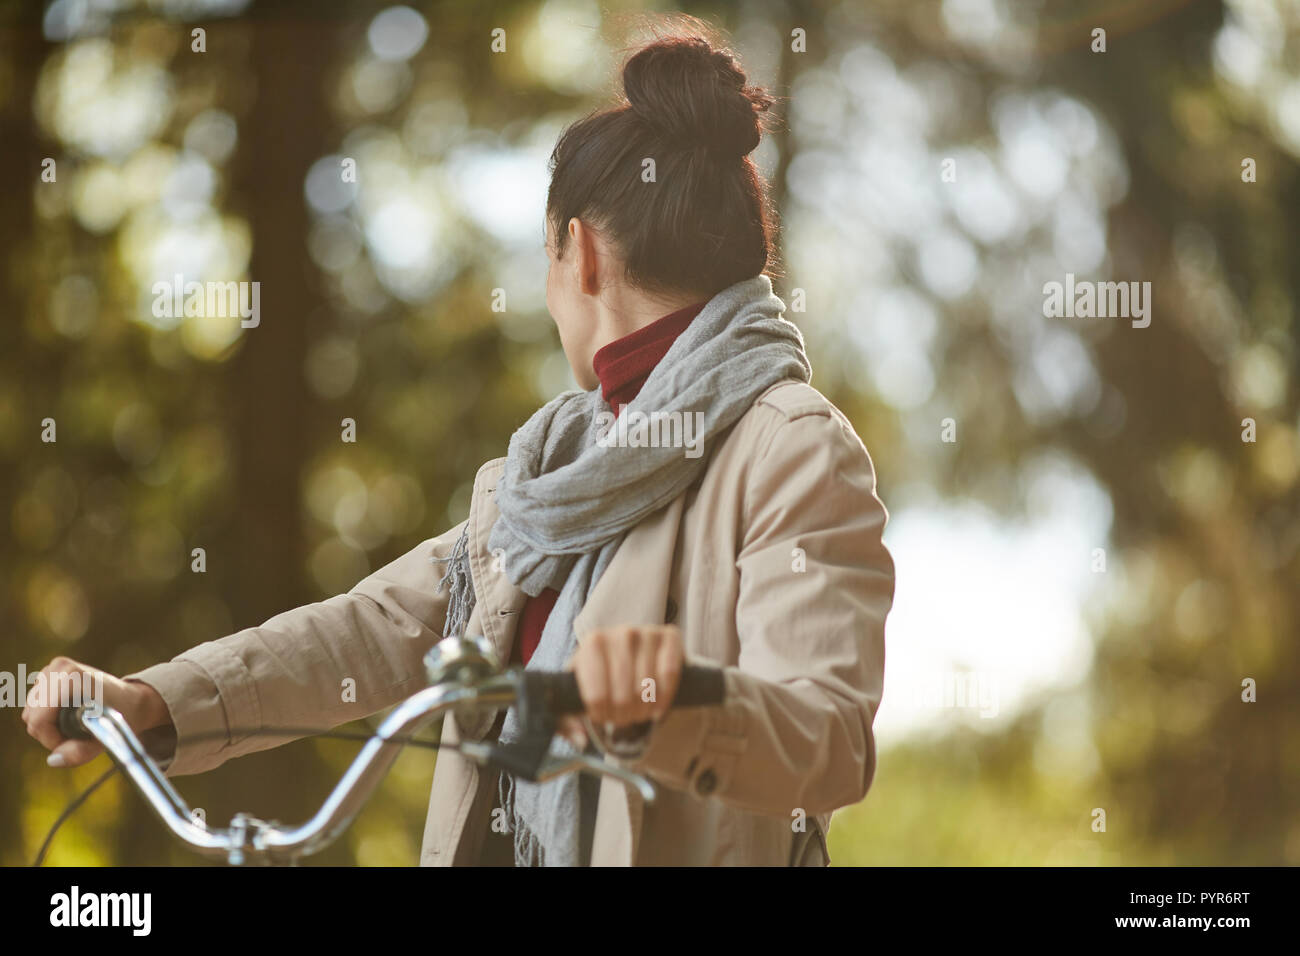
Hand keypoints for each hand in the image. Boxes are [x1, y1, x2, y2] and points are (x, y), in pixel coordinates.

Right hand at [21, 656, 170, 768]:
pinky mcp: (50, 671)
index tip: (73, 740)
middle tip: (76, 732)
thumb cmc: (121, 716)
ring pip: (30, 711)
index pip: (38, 720)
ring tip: (74, 722)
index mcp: (70, 678)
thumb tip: (53, 760)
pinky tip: (68, 712)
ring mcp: (53, 667)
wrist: (131, 698)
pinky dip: (47, 713)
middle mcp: (59, 668)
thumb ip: (79, 752)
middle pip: (31, 716)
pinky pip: (34, 703)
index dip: (51, 738)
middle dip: (49, 731)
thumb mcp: (104, 738)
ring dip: (48, 723)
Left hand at [559, 625, 683, 748]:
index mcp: (593, 644)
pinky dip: (664, 697)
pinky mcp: (670, 636)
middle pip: (623, 696)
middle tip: (623, 718)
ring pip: (647, 689)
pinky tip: (658, 707)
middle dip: (623, 716)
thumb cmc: (602, 676)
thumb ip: (567, 721)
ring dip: (644, 711)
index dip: (601, 716)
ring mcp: (647, 633)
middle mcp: (621, 634)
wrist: (631, 653)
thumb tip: (580, 740)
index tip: (603, 718)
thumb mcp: (578, 694)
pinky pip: (669, 674)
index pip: (596, 696)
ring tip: (639, 713)